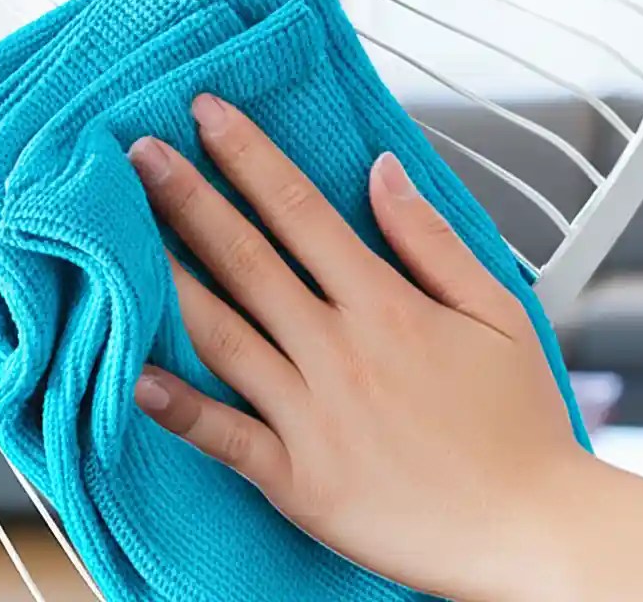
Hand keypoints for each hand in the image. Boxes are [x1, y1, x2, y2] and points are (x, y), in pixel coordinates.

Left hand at [127, 95, 584, 599]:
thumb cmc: (522, 422)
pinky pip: (224, 438)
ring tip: (114, 235)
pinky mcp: (299, 480)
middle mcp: (341, 352)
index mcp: (388, 308)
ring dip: (165, 279)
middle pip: (248, 261)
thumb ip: (434, 239)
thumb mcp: (499, 312)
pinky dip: (176, 407)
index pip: (304, 213)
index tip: (206, 114)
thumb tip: (384, 169)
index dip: (249, 157)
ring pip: (222, 335)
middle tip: (136, 152)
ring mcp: (313, 417)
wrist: (529, 529)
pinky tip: (129, 375)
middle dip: (187, 199)